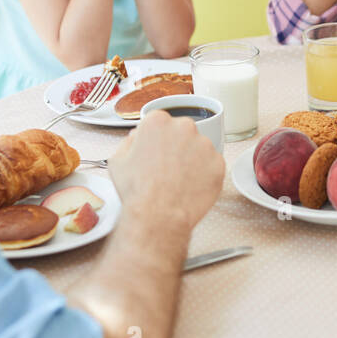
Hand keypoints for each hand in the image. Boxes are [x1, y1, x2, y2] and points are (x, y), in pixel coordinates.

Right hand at [109, 110, 224, 232]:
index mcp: (158, 121)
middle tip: (168, 169)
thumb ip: (129, 142)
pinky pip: (212, 165)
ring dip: (192, 159)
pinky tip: (191, 187)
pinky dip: (205, 174)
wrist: (157, 216)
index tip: (156, 154)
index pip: (160, 123)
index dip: (157, 141)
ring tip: (179, 180)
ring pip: (199, 148)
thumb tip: (136, 136)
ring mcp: (204, 144)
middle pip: (182, 132)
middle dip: (177, 146)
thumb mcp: (118, 161)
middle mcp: (184, 126)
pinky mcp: (218, 162)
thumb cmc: (136, 191)